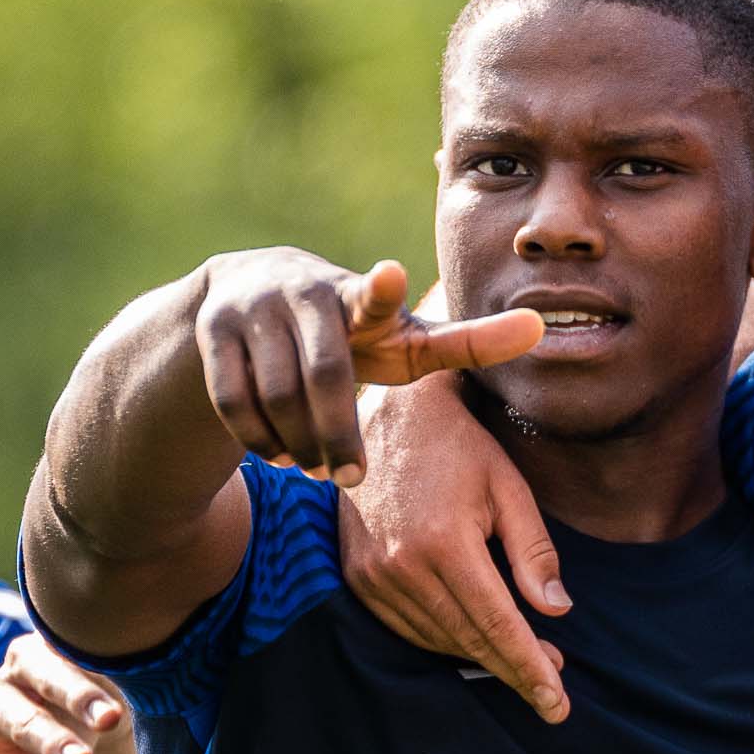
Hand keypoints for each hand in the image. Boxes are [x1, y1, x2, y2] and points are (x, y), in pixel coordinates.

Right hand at [194, 249, 543, 487]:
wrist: (243, 302)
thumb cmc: (352, 333)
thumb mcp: (404, 341)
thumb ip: (465, 342)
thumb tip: (541, 326)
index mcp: (363, 298)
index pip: (377, 296)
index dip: (384, 292)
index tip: (393, 274)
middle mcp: (305, 292)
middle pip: (325, 377)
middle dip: (338, 434)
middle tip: (351, 478)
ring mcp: (253, 307)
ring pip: (275, 395)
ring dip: (298, 441)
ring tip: (316, 469)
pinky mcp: (212, 330)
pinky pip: (232, 401)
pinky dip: (258, 437)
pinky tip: (279, 454)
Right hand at [340, 375, 571, 722]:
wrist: (384, 415)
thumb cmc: (458, 447)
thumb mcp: (509, 488)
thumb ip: (533, 552)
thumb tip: (556, 611)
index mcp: (445, 543)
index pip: (497, 625)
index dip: (530, 668)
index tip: (557, 703)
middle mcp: (403, 566)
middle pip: (468, 641)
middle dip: (514, 672)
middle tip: (552, 695)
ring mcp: (373, 575)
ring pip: (437, 640)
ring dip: (481, 659)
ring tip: (526, 665)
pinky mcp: (356, 576)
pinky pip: (405, 627)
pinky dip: (443, 641)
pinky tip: (474, 642)